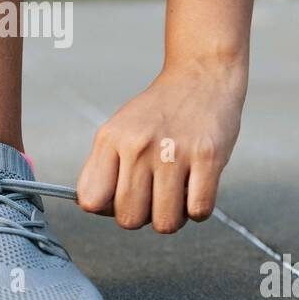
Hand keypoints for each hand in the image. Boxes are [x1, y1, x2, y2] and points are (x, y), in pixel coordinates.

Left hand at [76, 61, 245, 232]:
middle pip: (128, 219)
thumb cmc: (160, 112)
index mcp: (111, 139)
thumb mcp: (119, 129)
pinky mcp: (207, 157)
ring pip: (165, 223)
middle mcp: (138, 145)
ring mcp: (173, 152)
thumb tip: (95, 208)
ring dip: (173, 217)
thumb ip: (105, 167)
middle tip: (154, 197)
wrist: (201, 76)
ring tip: (177, 194)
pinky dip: (198, 210)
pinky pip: (198, 211)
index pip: (91, 200)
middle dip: (143, 217)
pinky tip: (196, 188)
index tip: (122, 198)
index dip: (107, 208)